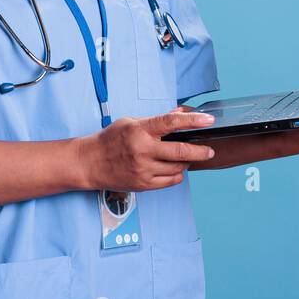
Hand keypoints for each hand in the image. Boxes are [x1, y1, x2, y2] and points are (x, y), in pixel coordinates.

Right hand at [78, 110, 216, 190]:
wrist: (89, 163)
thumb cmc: (110, 140)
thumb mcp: (131, 122)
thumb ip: (157, 120)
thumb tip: (180, 114)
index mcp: (140, 130)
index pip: (171, 122)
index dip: (193, 121)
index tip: (209, 120)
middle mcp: (142, 150)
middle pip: (180, 151)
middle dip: (200, 151)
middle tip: (209, 150)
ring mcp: (143, 170)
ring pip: (177, 167)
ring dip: (186, 162)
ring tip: (186, 157)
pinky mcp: (143, 184)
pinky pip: (170, 181)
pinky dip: (177, 174)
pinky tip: (175, 168)